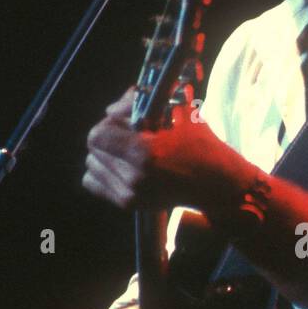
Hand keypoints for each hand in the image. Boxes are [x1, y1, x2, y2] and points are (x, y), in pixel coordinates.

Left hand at [82, 88, 244, 212]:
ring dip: (104, 154)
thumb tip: (111, 109)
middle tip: (126, 134)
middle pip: (94, 149)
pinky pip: (94, 183)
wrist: (215, 184)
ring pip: (92, 165)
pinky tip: (121, 166)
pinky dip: (102, 172)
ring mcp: (131, 194)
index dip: (109, 122)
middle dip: (108, 136)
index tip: (125, 121)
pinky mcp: (130, 204)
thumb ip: (139, 104)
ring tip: (126, 151)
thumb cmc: (200, 145)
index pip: (99, 134)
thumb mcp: (177, 113)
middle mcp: (135, 176)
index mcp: (145, 152)